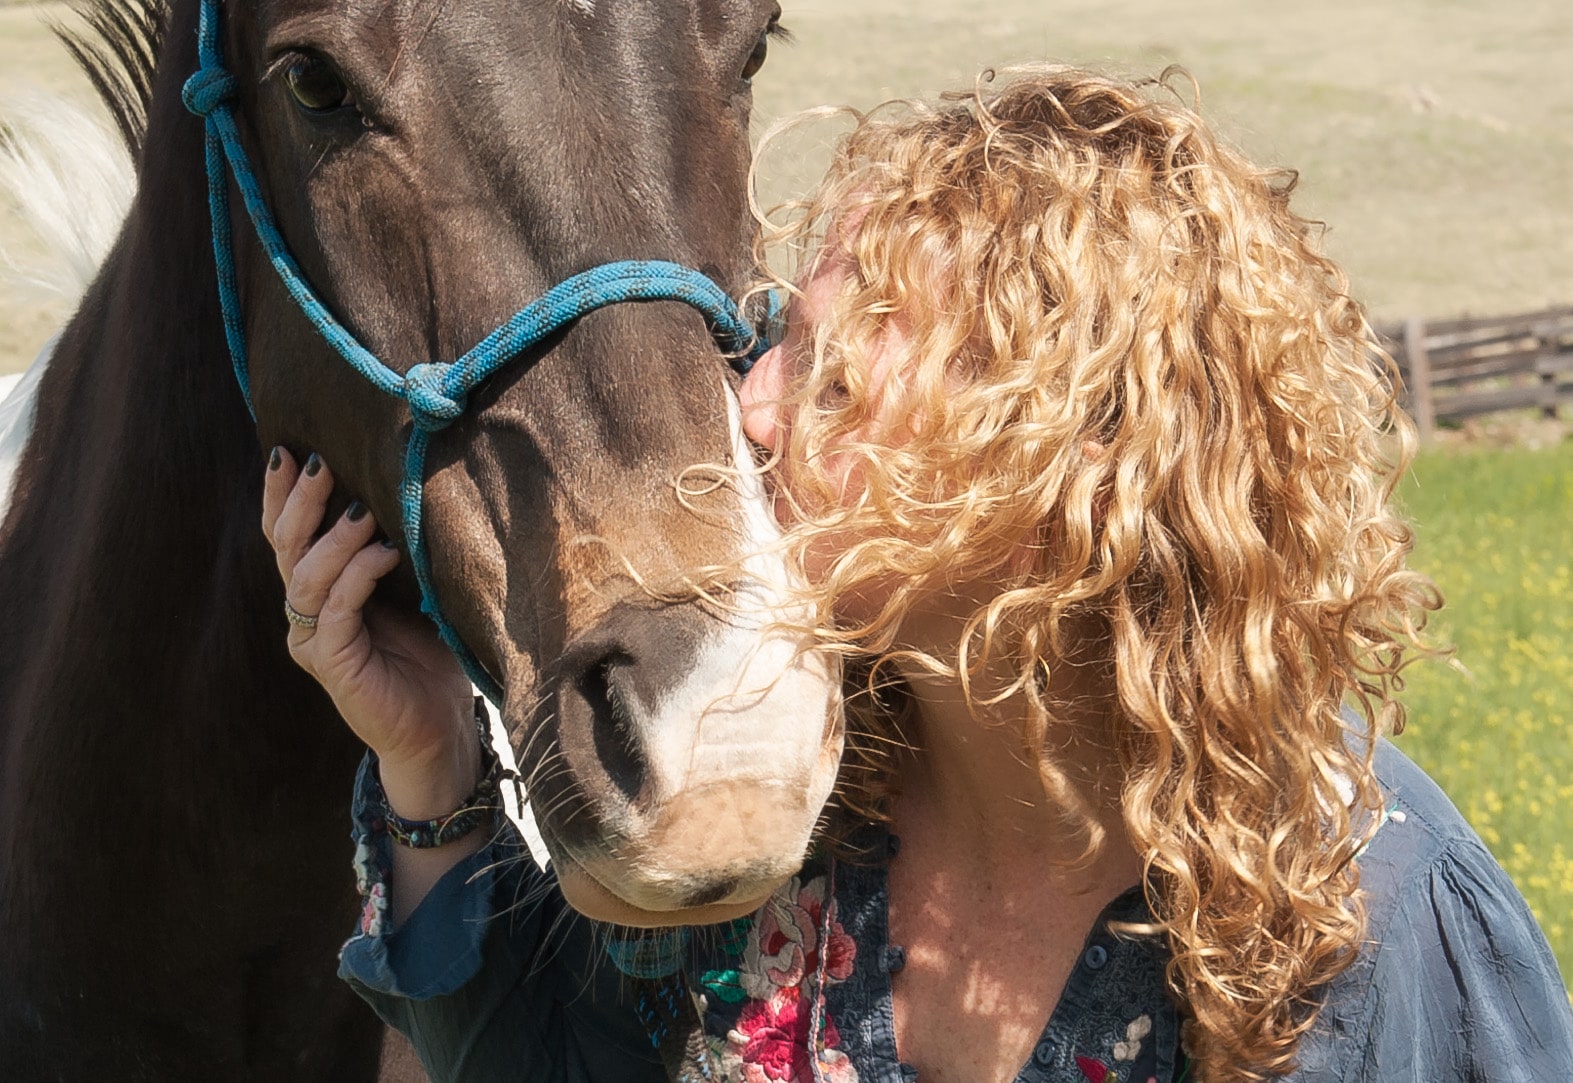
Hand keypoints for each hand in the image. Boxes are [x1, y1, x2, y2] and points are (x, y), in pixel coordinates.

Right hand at [262, 448, 479, 816]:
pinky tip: (383, 554)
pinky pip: (336, 611)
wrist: (438, 726)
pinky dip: (357, 577)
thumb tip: (403, 483)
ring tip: (363, 511)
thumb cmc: (428, 652)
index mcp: (319, 588)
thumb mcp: (412, 586)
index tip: (289, 447)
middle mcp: (306, 611)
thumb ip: (392, 545)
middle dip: (300, 501)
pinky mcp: (334, 664)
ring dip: (334, 539)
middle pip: (286, 546)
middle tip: (322, 462)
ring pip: (306, 576)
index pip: (287, 532)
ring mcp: (314, 639)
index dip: (281, 492)